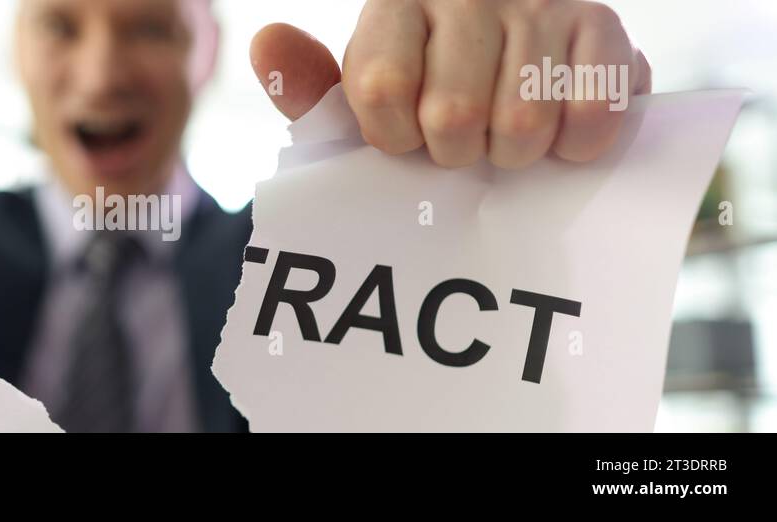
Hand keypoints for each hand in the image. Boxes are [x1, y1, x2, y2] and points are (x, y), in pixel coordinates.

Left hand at [251, 0, 651, 168]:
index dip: (394, 137)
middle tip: (462, 142)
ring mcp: (541, 3)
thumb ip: (310, 85)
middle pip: (453, 116)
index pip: (381, 87)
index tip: (405, 135)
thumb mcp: (358, 92)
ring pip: (522, 124)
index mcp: (397, 1)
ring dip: (514, 155)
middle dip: (456, 154)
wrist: (522, 57)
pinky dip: (575, 145)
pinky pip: (591, 115)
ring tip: (507, 135)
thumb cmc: (426, 87)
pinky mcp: (605, 25)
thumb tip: (266, 42)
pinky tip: (558, 130)